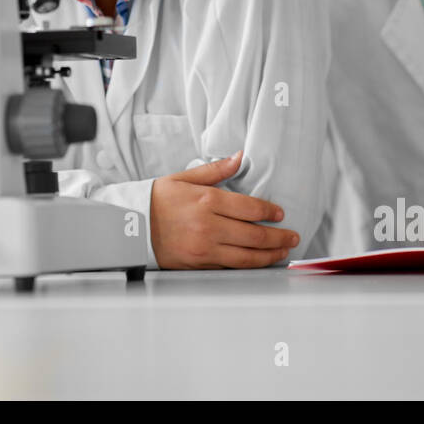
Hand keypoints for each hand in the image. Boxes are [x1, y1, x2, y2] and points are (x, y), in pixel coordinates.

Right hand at [149, 151, 298, 268]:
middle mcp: (208, 226)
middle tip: (293, 236)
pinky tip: (260, 262)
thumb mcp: (183, 178)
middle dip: (279, 237)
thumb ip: (215, 170)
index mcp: (206, 201)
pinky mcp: (199, 264)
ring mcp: (204, 248)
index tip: (280, 213)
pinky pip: (231, 266)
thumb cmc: (157, 200)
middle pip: (254, 234)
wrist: (131, 227)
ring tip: (284, 252)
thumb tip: (240, 157)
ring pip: (247, 256)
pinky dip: (249, 266)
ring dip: (270, 255)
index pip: (250, 207)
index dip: (270, 211)